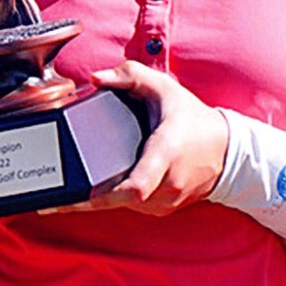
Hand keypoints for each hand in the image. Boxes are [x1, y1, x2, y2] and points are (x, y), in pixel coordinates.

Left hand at [60, 62, 227, 215]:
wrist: (227, 150)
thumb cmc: (193, 119)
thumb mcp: (164, 87)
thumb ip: (128, 75)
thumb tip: (95, 78)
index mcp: (165, 153)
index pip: (135, 186)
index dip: (103, 196)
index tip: (76, 197)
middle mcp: (167, 184)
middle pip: (120, 199)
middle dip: (88, 195)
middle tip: (57, 191)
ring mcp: (166, 202)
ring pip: (123, 205)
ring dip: (102, 196)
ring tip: (78, 185)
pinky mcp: (163, 209)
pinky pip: (132, 206)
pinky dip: (116, 197)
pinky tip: (103, 186)